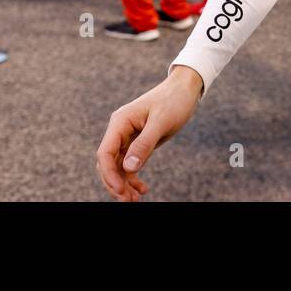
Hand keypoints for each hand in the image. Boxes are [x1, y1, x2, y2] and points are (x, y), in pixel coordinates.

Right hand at [96, 67, 202, 200]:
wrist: (185, 89)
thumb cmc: (173, 100)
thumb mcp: (161, 122)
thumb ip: (144, 144)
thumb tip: (128, 168)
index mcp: (120, 122)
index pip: (105, 152)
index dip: (109, 174)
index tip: (120, 190)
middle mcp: (120, 129)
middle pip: (108, 162)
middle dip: (115, 183)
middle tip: (128, 201)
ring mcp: (128, 136)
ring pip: (118, 165)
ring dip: (124, 183)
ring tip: (135, 200)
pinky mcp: (137, 141)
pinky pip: (129, 162)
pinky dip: (133, 177)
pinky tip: (142, 188)